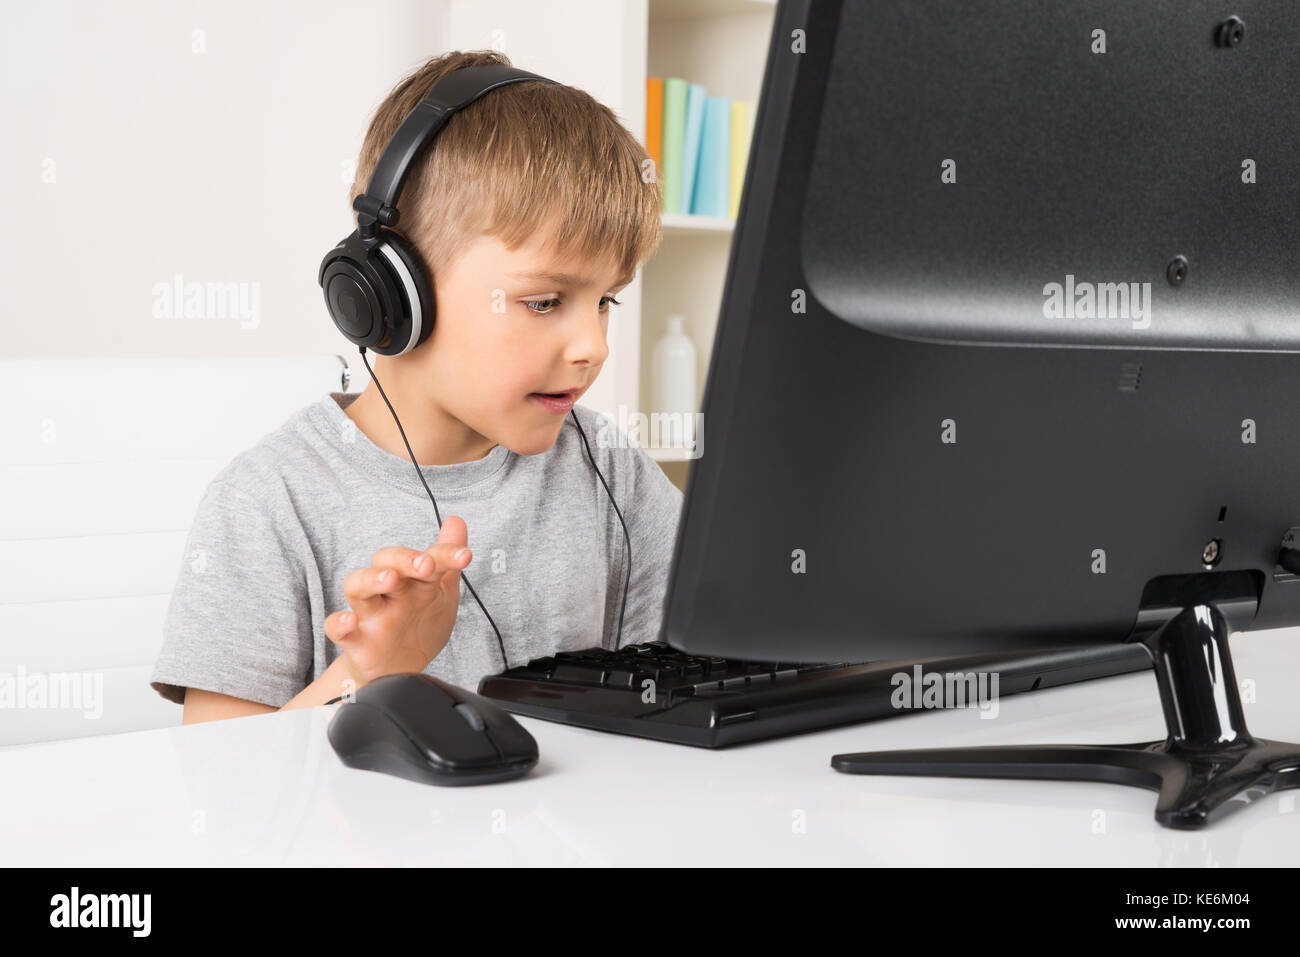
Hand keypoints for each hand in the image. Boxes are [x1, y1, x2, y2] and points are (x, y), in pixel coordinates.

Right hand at [324, 515, 471, 685]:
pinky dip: (339, 624)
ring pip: (357, 587)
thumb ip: (447, 560)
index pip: (424, 556)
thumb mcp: (440, 592)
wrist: (398, 671)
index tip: (465, 556)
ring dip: (371, 580)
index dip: (445, 553)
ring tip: (390, 579)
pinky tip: (349, 621)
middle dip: (403, 559)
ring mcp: (370, 614)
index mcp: (413, 579)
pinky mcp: (356, 641)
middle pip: (384, 561)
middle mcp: (389, 592)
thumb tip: (456, 521)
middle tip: (424, 564)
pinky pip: (337, 628)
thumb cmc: (418, 625)